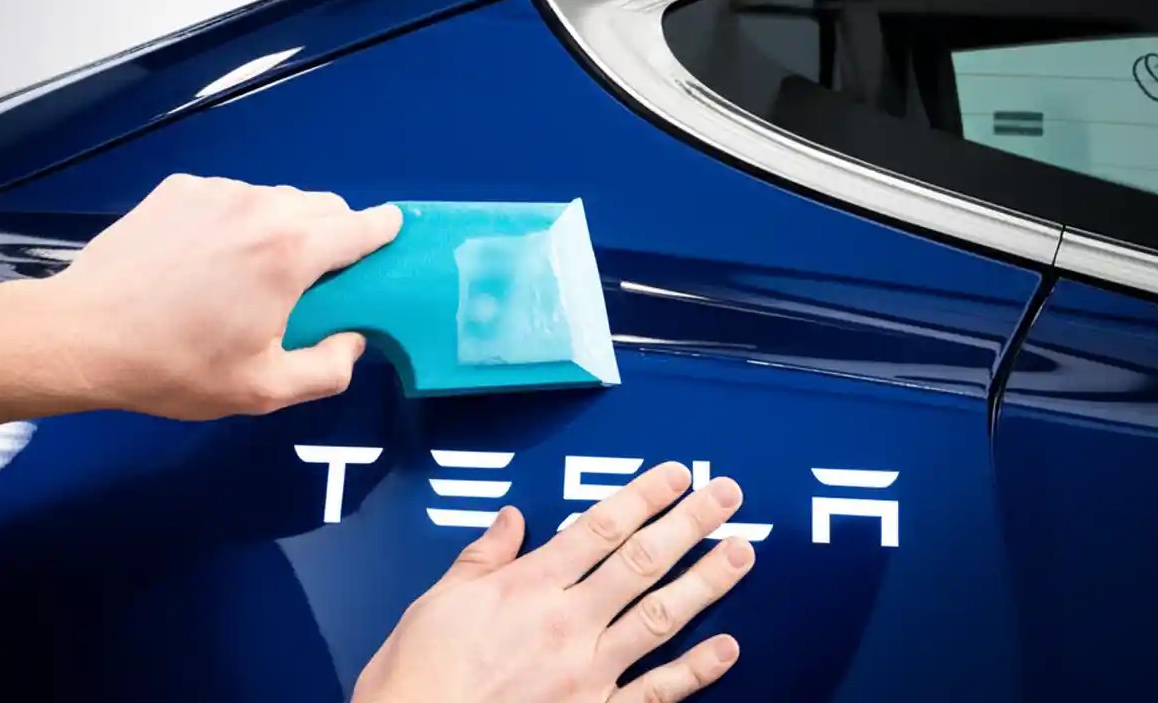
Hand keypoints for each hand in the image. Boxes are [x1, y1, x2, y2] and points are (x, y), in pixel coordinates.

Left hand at [35, 174, 400, 418]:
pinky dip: (237, 221)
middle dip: (334, 235)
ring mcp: (216, 193)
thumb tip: (352, 343)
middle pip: (324, 206)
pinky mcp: (179, 190)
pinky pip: (231, 198)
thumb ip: (329, 370)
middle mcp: (260, 208)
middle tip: (316, 280)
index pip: (362, 225)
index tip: (390, 237)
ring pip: (277, 199)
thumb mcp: (264, 390)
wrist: (82, 336)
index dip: (383, 232)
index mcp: (291, 253)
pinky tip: (209, 260)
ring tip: (256, 273)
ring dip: (285, 227)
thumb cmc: (175, 368)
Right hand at [353, 462, 754, 702]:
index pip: (599, 528)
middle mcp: (567, 623)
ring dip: (706, 583)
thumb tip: (511, 518)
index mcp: (527, 587)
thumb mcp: (438, 601)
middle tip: (728, 496)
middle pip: (641, 562)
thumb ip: (483, 558)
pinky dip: (695, 670)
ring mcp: (587, 672)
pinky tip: (728, 647)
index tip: (676, 475)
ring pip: (660, 618)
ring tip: (741, 553)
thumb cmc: (417, 675)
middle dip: (689, 524)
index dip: (643, 497)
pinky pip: (655, 691)